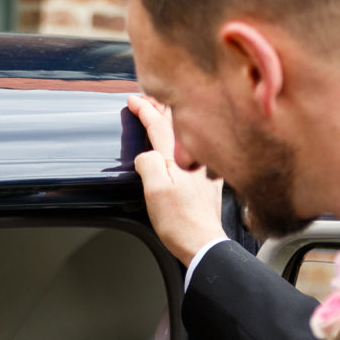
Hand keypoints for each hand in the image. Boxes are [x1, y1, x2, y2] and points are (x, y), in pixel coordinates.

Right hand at [127, 94, 225, 265]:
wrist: (203, 243)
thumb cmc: (180, 222)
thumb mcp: (155, 191)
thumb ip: (148, 163)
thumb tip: (145, 155)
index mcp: (177, 157)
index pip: (158, 124)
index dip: (144, 110)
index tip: (132, 100)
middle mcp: (193, 157)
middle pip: (175, 122)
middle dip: (159, 106)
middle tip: (146, 96)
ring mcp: (202, 168)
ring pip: (184, 134)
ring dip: (171, 119)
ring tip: (161, 110)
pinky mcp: (207, 180)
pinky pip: (193, 149)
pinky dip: (182, 139)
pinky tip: (180, 142)